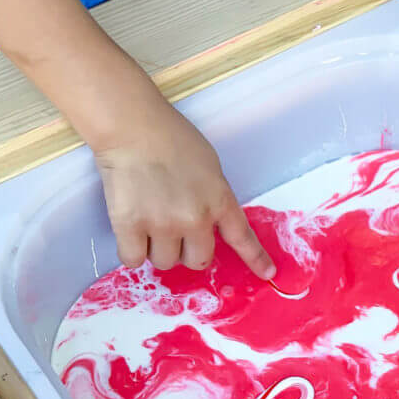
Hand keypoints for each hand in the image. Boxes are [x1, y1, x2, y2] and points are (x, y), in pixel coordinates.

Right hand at [93, 98, 274, 277]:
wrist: (132, 126)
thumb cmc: (171, 138)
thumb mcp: (209, 167)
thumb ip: (213, 198)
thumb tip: (207, 223)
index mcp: (219, 200)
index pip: (242, 237)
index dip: (255, 259)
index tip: (268, 273)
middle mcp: (195, 219)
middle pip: (197, 261)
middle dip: (186, 250)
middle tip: (172, 228)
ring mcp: (163, 224)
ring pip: (165, 261)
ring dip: (157, 249)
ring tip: (147, 220)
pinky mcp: (130, 226)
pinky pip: (133, 259)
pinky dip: (132, 251)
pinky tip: (131, 231)